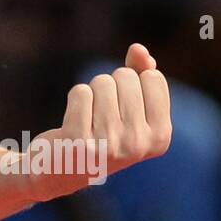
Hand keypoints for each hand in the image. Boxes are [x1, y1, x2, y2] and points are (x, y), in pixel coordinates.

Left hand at [23, 43, 172, 194]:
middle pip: (125, 76)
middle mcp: (139, 144)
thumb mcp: (128, 106)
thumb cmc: (99, 132)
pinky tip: (72, 124)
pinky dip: (75, 99)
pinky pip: (80, 92)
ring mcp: (110, 145)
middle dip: (110, 86)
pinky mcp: (79, 142)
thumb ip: (140, 73)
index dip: (132, 82)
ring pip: (101, 82)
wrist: (59, 170)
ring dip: (91, 93)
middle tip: (101, 116)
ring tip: (88, 120)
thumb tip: (139, 50)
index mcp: (161, 136)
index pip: (152, 77)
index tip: (123, 108)